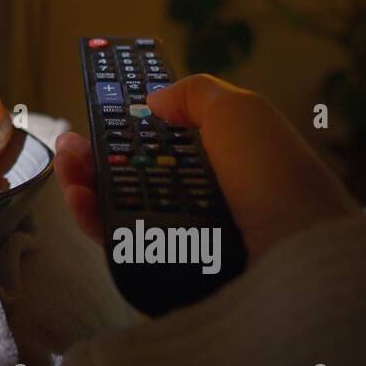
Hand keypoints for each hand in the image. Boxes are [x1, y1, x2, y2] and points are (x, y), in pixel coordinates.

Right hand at [54, 74, 359, 261]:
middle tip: (73, 139)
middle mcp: (203, 203)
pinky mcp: (164, 273)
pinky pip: (118, 243)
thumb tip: (154, 98)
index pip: (167, 145)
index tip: (102, 114)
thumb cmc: (278, 180)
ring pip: (119, 209)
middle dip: (98, 155)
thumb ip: (196, 93)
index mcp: (224, 167)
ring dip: (85, 181)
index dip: (132, 129)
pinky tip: (79, 196)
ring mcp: (182, 240)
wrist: (297, 258)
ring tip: (68, 162)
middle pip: (134, 177)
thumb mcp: (240, 111)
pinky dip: (92, 217)